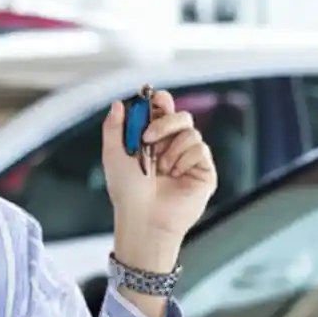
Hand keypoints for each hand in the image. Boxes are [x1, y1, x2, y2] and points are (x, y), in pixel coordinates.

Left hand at [101, 88, 217, 265]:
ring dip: (170, 148)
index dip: (160, 101)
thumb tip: (118, 103)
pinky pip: (200, 148)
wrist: (143, 216)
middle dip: (164, 122)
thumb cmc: (127, 191)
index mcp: (152, 139)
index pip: (162, 110)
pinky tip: (174, 175)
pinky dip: (183, 159)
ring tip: (159, 169)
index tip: (154, 99)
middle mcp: (172, 146)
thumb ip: (114, 127)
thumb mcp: (113, 155)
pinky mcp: (204, 170)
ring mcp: (189, 157)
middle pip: (180, 116)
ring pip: (191, 131)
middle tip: (148, 139)